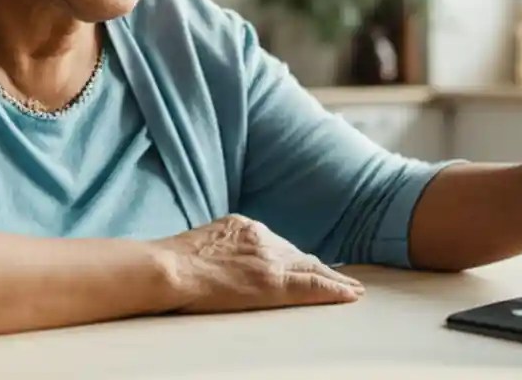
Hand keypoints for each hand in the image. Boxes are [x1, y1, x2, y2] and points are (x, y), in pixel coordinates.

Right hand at [152, 215, 363, 313]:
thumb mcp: (201, 243)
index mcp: (242, 226)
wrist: (169, 269)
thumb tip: (225, 260)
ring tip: (352, 290)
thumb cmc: (172, 262)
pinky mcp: (272, 281)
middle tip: (342, 279)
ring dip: (333, 280)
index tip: (307, 264)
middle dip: (320, 268)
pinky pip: (311, 285)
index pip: (277, 245)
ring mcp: (269, 259)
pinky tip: (350, 295)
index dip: (296, 258)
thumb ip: (221, 247)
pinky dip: (333, 289)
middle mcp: (261, 237)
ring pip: (311, 269)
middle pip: (299, 255)